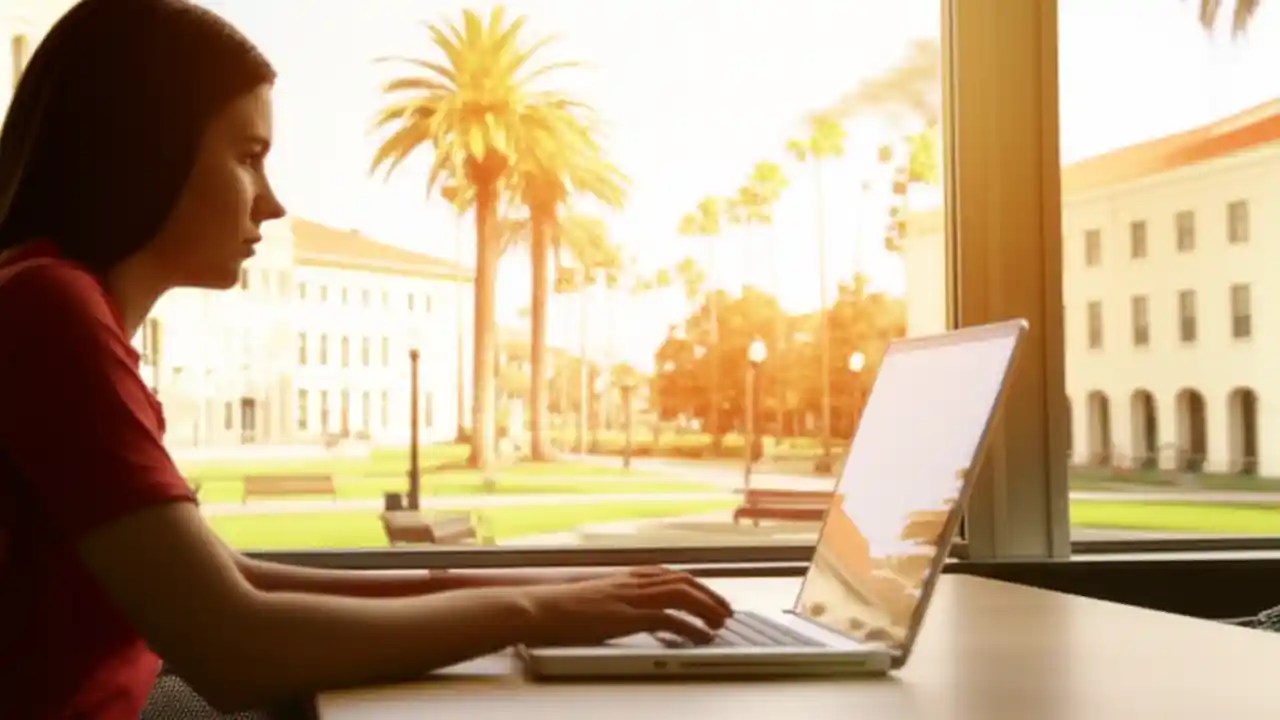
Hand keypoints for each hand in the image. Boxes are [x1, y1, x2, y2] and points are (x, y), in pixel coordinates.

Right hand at [518, 566, 733, 646]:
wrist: (539, 608)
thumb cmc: (560, 608)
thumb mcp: (595, 598)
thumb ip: (616, 599)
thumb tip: (629, 610)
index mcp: (626, 576)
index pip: (671, 574)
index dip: (696, 585)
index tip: (710, 596)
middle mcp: (632, 581)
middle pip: (683, 580)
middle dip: (709, 595)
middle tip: (726, 611)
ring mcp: (630, 597)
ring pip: (681, 594)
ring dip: (706, 608)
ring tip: (720, 623)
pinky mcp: (626, 616)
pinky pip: (667, 618)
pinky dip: (690, 627)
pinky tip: (701, 637)